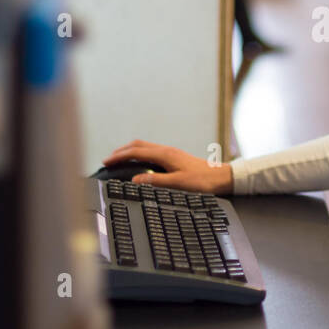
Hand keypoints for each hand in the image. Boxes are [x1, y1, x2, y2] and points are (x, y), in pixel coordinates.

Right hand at [103, 140, 233, 194]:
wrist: (221, 177)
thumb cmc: (203, 181)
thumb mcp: (178, 183)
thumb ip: (155, 181)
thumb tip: (135, 180)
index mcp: (165, 154)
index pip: (136, 151)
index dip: (119, 156)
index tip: (106, 161)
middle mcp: (167, 150)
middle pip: (138, 145)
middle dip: (121, 151)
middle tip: (109, 159)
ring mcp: (171, 153)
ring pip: (145, 147)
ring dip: (130, 151)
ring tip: (120, 159)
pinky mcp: (175, 157)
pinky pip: (151, 151)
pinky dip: (140, 154)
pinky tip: (140, 163)